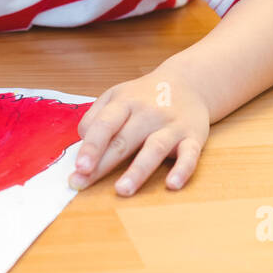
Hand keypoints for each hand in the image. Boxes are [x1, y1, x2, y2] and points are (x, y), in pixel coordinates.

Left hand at [69, 68, 209, 195]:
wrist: (188, 82)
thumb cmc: (144, 96)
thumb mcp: (116, 96)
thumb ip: (96, 118)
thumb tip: (82, 145)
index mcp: (125, 102)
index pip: (105, 124)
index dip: (91, 147)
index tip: (79, 167)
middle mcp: (148, 113)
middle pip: (124, 140)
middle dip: (103, 164)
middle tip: (84, 183)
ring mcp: (171, 125)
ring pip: (154, 148)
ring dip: (138, 170)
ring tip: (122, 190)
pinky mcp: (193, 137)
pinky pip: (190, 155)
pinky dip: (182, 170)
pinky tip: (172, 185)